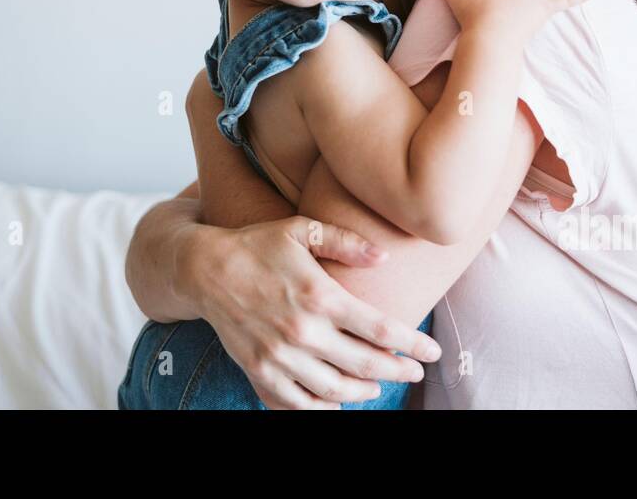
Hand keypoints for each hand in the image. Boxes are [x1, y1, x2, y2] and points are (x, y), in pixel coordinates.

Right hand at [188, 215, 441, 409]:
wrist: (204, 269)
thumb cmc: (257, 244)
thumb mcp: (301, 229)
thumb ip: (345, 242)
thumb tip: (384, 258)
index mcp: (321, 295)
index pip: (380, 329)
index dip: (412, 344)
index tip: (432, 352)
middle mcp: (304, 330)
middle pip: (365, 364)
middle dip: (398, 370)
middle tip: (414, 372)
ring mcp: (281, 356)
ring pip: (336, 389)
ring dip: (365, 391)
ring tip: (378, 386)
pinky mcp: (260, 370)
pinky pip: (299, 402)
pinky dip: (323, 406)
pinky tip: (337, 400)